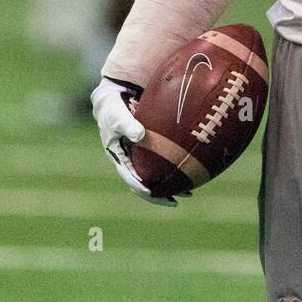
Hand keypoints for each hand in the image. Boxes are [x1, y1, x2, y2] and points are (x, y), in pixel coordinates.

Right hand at [90, 78, 178, 205]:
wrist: (113, 100)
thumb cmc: (113, 109)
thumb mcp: (117, 116)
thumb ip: (127, 124)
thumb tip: (140, 135)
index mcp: (119, 157)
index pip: (130, 178)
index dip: (141, 187)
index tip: (152, 193)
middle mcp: (129, 160)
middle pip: (144, 184)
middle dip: (158, 195)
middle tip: (175, 202)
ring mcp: (138, 156)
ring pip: (154, 176)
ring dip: (168, 185)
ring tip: (187, 192)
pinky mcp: (147, 149)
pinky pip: (160, 163)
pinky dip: (172, 168)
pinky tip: (188, 169)